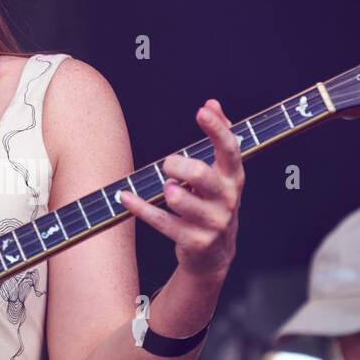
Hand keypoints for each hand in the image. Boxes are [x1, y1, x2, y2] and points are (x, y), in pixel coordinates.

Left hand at [120, 99, 244, 278]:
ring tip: (168, 190)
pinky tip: (125, 196)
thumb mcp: (221, 174)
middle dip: (178, 166)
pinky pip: (160, 221)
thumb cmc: (213, 204)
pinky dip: (139, 207)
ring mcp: (212, 223)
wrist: (215, 256)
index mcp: (234, 179)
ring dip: (167, 191)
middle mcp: (227, 200)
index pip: (230, 149)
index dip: (217, 129)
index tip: (201, 111)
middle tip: (168, 165)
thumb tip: (212, 103)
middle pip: (201, 174)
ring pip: (179, 200)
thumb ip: (218, 139)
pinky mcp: (194, 241)